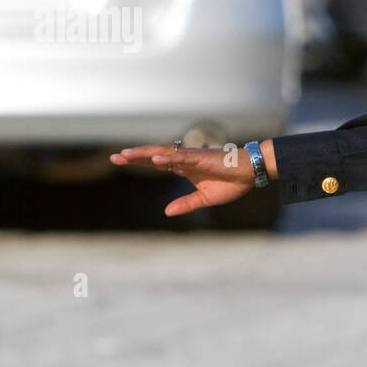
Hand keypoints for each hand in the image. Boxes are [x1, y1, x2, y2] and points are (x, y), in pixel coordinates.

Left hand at [109, 144, 254, 216]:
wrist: (251, 173)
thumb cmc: (231, 182)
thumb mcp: (205, 199)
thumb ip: (186, 204)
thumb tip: (167, 212)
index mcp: (184, 168)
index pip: (156, 163)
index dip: (139, 161)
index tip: (119, 160)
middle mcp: (185, 160)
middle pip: (154, 156)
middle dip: (134, 156)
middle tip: (114, 158)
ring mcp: (192, 157)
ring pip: (164, 153)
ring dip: (145, 154)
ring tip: (126, 155)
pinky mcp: (202, 158)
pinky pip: (182, 157)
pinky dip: (168, 158)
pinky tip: (154, 159)